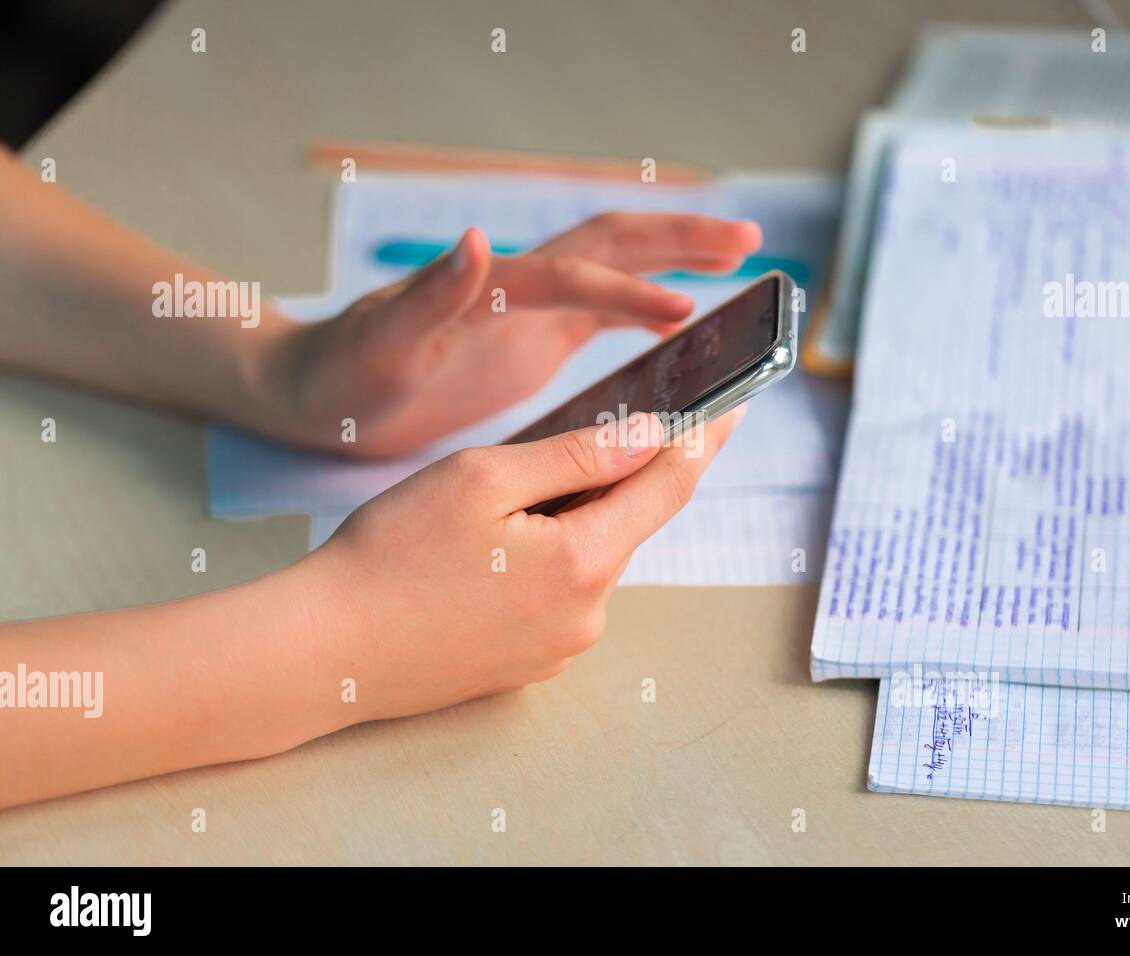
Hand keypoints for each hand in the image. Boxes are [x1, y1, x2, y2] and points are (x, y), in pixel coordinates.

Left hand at [267, 213, 761, 457]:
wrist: (315, 390)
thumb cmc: (339, 374)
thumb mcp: (376, 344)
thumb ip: (426, 297)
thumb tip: (475, 238)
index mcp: (488, 287)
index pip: (573, 277)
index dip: (629, 291)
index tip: (684, 311)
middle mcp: (516, 285)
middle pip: (612, 242)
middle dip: (680, 238)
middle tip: (749, 240)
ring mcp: (527, 309)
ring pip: (615, 268)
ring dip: (674, 259)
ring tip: (737, 264)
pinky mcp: (529, 336)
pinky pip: (602, 312)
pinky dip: (646, 307)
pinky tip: (681, 321)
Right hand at [305, 405, 744, 719]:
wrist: (324, 651)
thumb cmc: (391, 553)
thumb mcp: (484, 478)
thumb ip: (580, 453)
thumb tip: (654, 433)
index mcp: (583, 562)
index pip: (669, 486)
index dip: (704, 438)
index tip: (736, 405)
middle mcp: (587, 616)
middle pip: (627, 522)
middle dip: (615, 476)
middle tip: (587, 433)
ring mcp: (560, 648)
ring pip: (590, 557)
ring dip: (572, 518)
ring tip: (502, 501)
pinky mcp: (531, 664)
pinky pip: (561, 594)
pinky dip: (548, 558)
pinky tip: (489, 549)